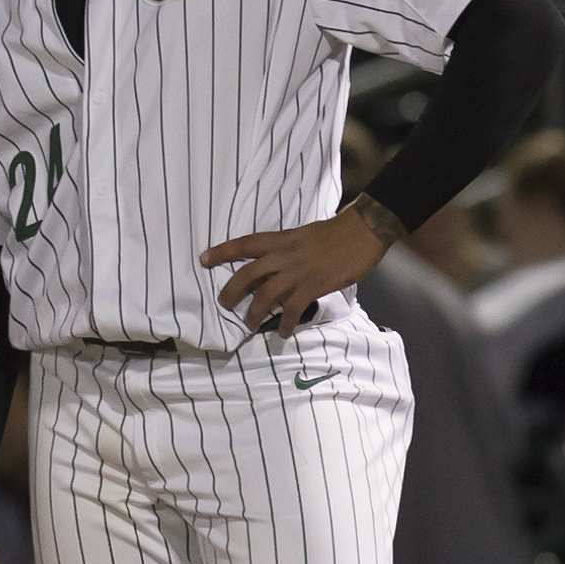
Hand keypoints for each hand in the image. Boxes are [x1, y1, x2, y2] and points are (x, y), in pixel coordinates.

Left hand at [204, 201, 395, 335]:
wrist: (361, 231)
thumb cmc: (333, 232)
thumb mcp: (301, 235)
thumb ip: (285, 250)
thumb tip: (273, 267)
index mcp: (279, 240)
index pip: (243, 244)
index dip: (221, 251)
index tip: (203, 259)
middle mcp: (282, 256)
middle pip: (247, 274)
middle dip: (231, 291)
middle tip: (223, 304)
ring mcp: (297, 272)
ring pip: (265, 296)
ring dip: (254, 313)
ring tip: (249, 324)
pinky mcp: (313, 287)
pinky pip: (292, 309)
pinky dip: (286, 323)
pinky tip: (284, 332)